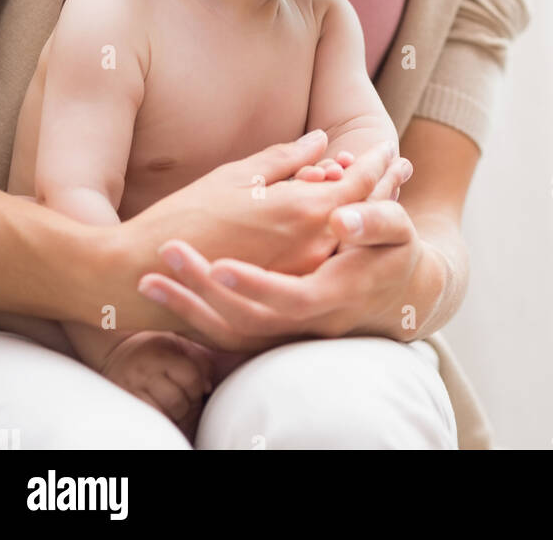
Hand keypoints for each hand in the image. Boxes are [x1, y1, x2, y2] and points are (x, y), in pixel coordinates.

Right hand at [100, 331, 215, 440]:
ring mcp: (131, 392)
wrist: (114, 352)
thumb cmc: (150, 347)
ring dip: (172, 414)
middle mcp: (144, 374)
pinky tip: (160, 410)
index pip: (190, 377)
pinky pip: (148, 419)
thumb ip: (197, 359)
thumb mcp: (175, 342)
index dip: (198, 385)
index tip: (195, 386)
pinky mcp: (125, 405)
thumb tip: (207, 386)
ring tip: (172, 405)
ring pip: (163, 415)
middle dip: (186, 403)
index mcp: (160, 354)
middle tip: (184, 397)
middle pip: (177, 401)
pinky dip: (159, 418)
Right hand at [113, 132, 407, 306]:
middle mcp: (309, 248)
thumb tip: (321, 141)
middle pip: (361, 215)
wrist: (143, 273)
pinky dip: (337, 241)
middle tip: (398, 166)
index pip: (356, 185)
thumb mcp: (238, 176)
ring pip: (346, 242)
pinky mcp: (285, 295)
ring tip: (382, 190)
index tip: (387, 147)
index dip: (374, 163)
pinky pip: (323, 263)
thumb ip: (285, 159)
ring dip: (363, 215)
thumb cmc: (186, 216)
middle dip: (380, 187)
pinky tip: (341, 228)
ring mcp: (300, 276)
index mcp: (301, 212)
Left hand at [136, 193, 431, 352]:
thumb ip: (375, 218)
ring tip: (152, 275)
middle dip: (204, 288)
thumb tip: (342, 216)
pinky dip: (192, 318)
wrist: (401, 292)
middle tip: (167, 251)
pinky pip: (228, 335)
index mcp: (337, 289)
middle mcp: (311, 319)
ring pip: (232, 331)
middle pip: (249, 317)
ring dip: (189, 304)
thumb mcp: (398, 230)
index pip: (292, 296)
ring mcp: (291, 329)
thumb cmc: (396, 251)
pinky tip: (162, 293)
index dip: (256, 284)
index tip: (218, 265)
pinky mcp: (276, 330)